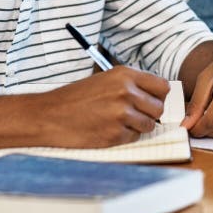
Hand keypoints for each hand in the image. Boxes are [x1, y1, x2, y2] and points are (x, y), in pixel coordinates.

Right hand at [36, 67, 168, 147]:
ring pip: (149, 125)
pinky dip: (124, 137)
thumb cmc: (76, 98)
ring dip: (137, 126)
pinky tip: (107, 129)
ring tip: (116, 121)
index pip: (162, 86)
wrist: (50, 114)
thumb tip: (156, 95)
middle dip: (149, 113)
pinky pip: (133, 138)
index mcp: (125, 74)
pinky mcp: (115, 134)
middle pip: (159, 108)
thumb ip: (131, 85)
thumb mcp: (106, 80)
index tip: (151, 100)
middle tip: (133, 114)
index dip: (158, 96)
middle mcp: (126, 92)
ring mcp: (121, 114)